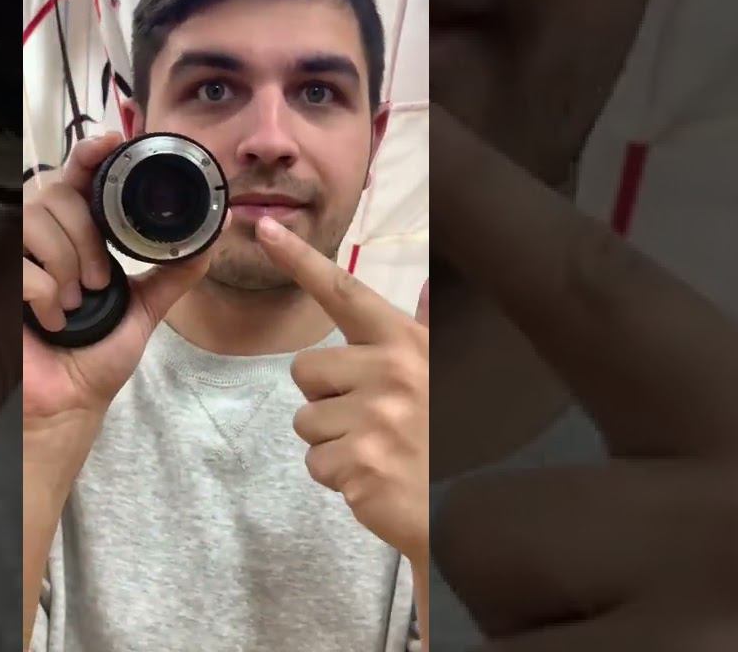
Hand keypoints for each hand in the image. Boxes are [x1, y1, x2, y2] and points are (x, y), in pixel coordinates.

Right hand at [22, 133, 229, 453]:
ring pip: (35, 219)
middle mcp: (43, 238)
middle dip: (84, 234)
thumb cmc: (96, 356)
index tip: (113, 144)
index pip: (77, 176)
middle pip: (56, 191)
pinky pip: (20, 266)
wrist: (69, 402)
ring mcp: (15, 257)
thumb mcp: (146, 307)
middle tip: (99, 279)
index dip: (90, 153)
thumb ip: (175, 271)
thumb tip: (214, 235)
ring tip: (78, 300)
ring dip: (67, 262)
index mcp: (76, 235)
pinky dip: (45, 295)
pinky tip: (53, 319)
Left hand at [256, 217, 429, 562]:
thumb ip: (429, 329)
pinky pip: (315, 462)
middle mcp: (389, 373)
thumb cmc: (454, 440)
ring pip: (306, 420)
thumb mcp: (449, 374)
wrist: (474, 511)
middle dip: (326, 397)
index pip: (344, 292)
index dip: (300, 259)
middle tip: (372, 419)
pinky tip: (374, 477)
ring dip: (332, 440)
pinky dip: (337, 475)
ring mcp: (374, 420)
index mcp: (407, 344)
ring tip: (378, 449)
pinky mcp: (359, 466)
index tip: (264, 227)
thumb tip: (427, 284)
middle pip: (307, 369)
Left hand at [429, 106, 737, 649]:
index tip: (414, 119)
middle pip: (478, 517)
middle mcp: (729, 521)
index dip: (489, 204)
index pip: (595, 289)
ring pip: (486, 612)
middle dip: (515, 561)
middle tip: (631, 594)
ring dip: (546, 633)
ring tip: (656, 639)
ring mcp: (691, 631)